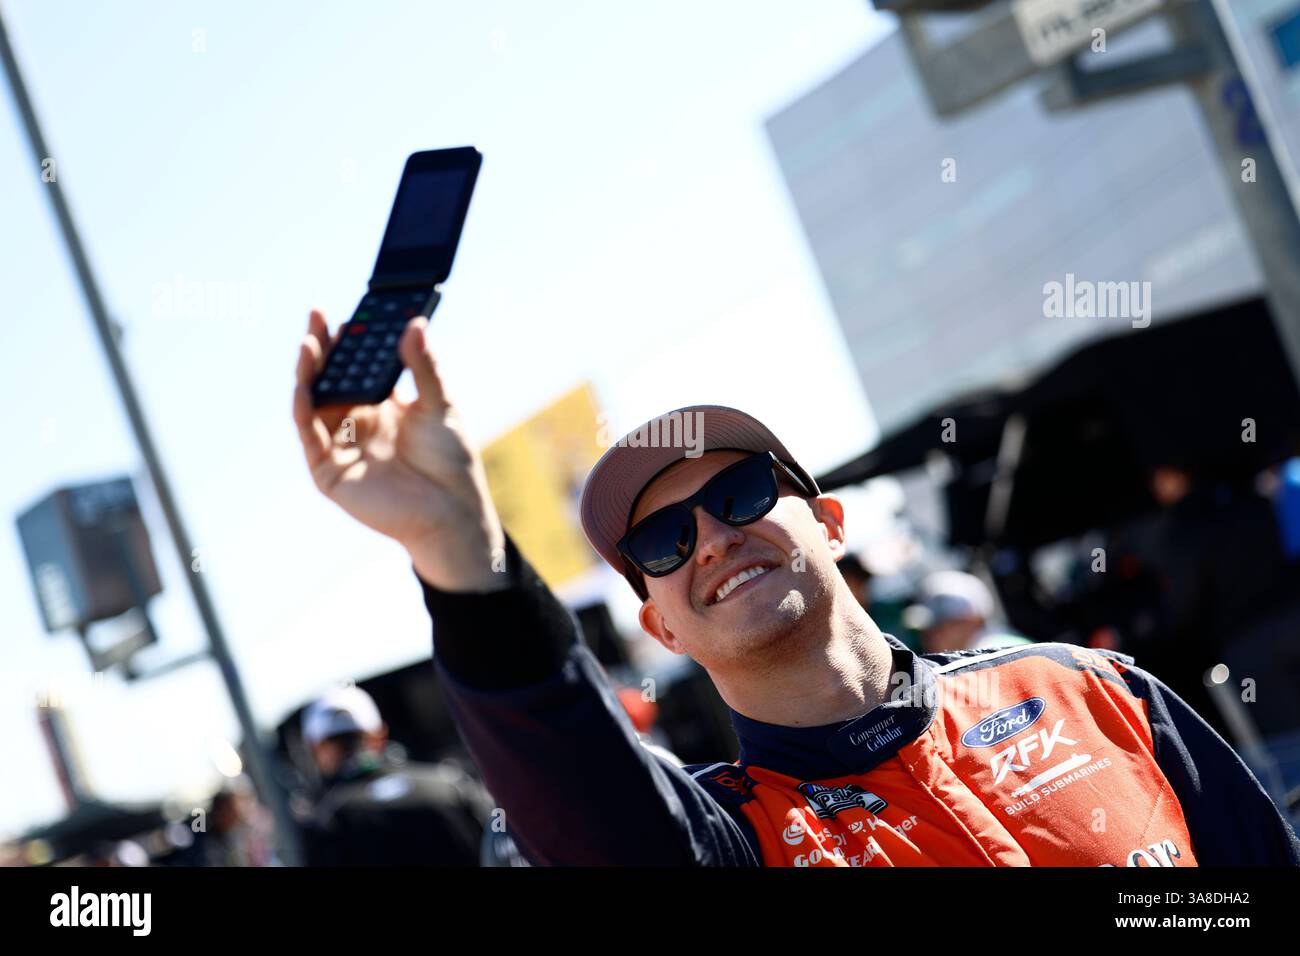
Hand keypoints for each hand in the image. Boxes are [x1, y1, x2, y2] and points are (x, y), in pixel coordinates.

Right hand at [292, 309, 506, 590]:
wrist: (451, 510)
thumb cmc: (450, 461)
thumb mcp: (440, 404)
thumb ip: (424, 367)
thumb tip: (416, 324)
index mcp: (382, 405)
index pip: (356, 365)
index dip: (347, 341)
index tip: (344, 314)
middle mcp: (358, 422)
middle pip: (330, 379)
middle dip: (321, 348)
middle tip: (317, 316)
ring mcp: (341, 445)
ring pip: (314, 402)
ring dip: (308, 373)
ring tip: (310, 343)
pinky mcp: (330, 471)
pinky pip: (310, 435)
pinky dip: (305, 409)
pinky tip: (305, 386)